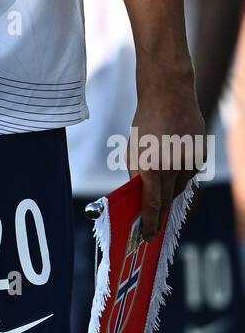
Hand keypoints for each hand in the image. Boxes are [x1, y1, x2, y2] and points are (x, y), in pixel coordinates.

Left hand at [131, 80, 205, 239]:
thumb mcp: (133, 150)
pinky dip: (181, 174)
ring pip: (180, 188)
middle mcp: (172, 168)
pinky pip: (190, 174)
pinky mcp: (201, 156)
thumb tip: (140, 197)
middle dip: (159, 214)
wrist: (169, 95)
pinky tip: (174, 163)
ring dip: (170, 190)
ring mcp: (190, 163)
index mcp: (151, 167)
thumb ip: (137, 175)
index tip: (148, 236)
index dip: (150, 224)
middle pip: (167, 201)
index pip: (152, 206)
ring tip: (161, 185)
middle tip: (153, 226)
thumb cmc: (145, 123)